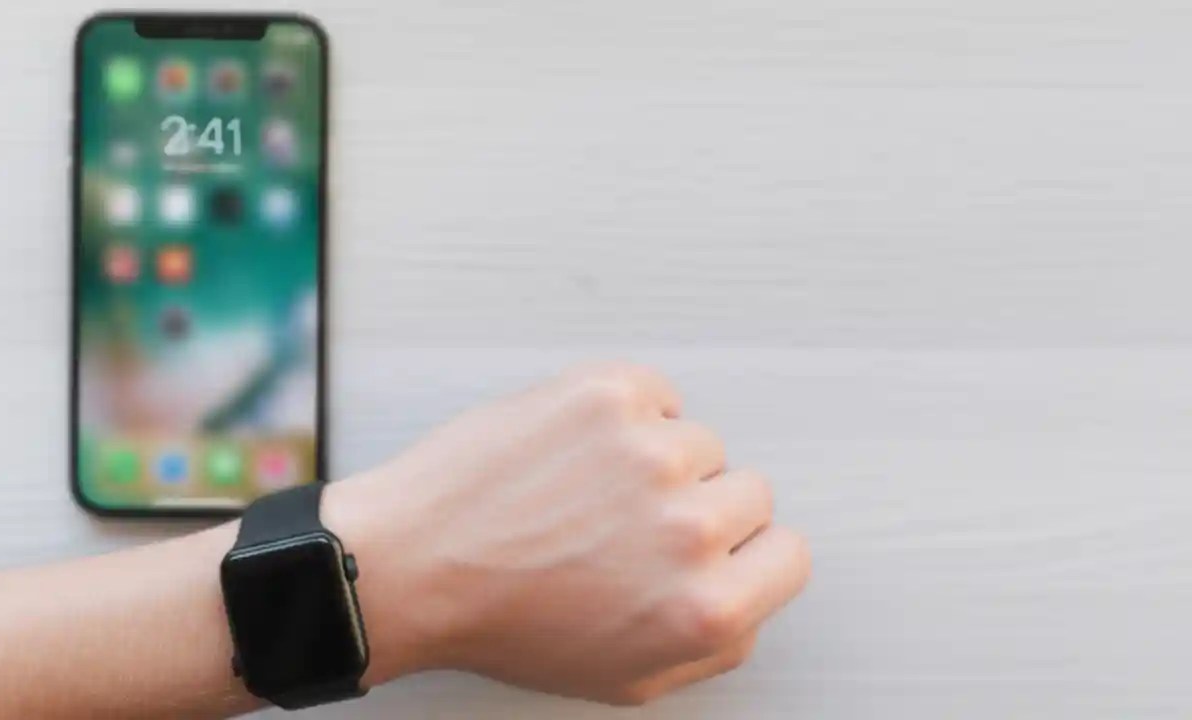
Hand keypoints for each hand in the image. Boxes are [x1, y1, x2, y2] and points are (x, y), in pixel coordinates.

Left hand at [322, 363, 810, 704]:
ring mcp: (648, 452)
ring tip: (586, 490)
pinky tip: (577, 450)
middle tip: (628, 524)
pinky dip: (626, 414)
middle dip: (699, 509)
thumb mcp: (626, 677)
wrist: (412, 563)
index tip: (718, 546)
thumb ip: (714, 643)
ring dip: (655, 461)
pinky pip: (656, 394)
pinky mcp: (606, 395)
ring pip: (698, 442)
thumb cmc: (500, 621)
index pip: (790, 554)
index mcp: (703, 608)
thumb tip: (749, 593)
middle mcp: (687, 529)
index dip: (749, 553)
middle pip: (750, 492)